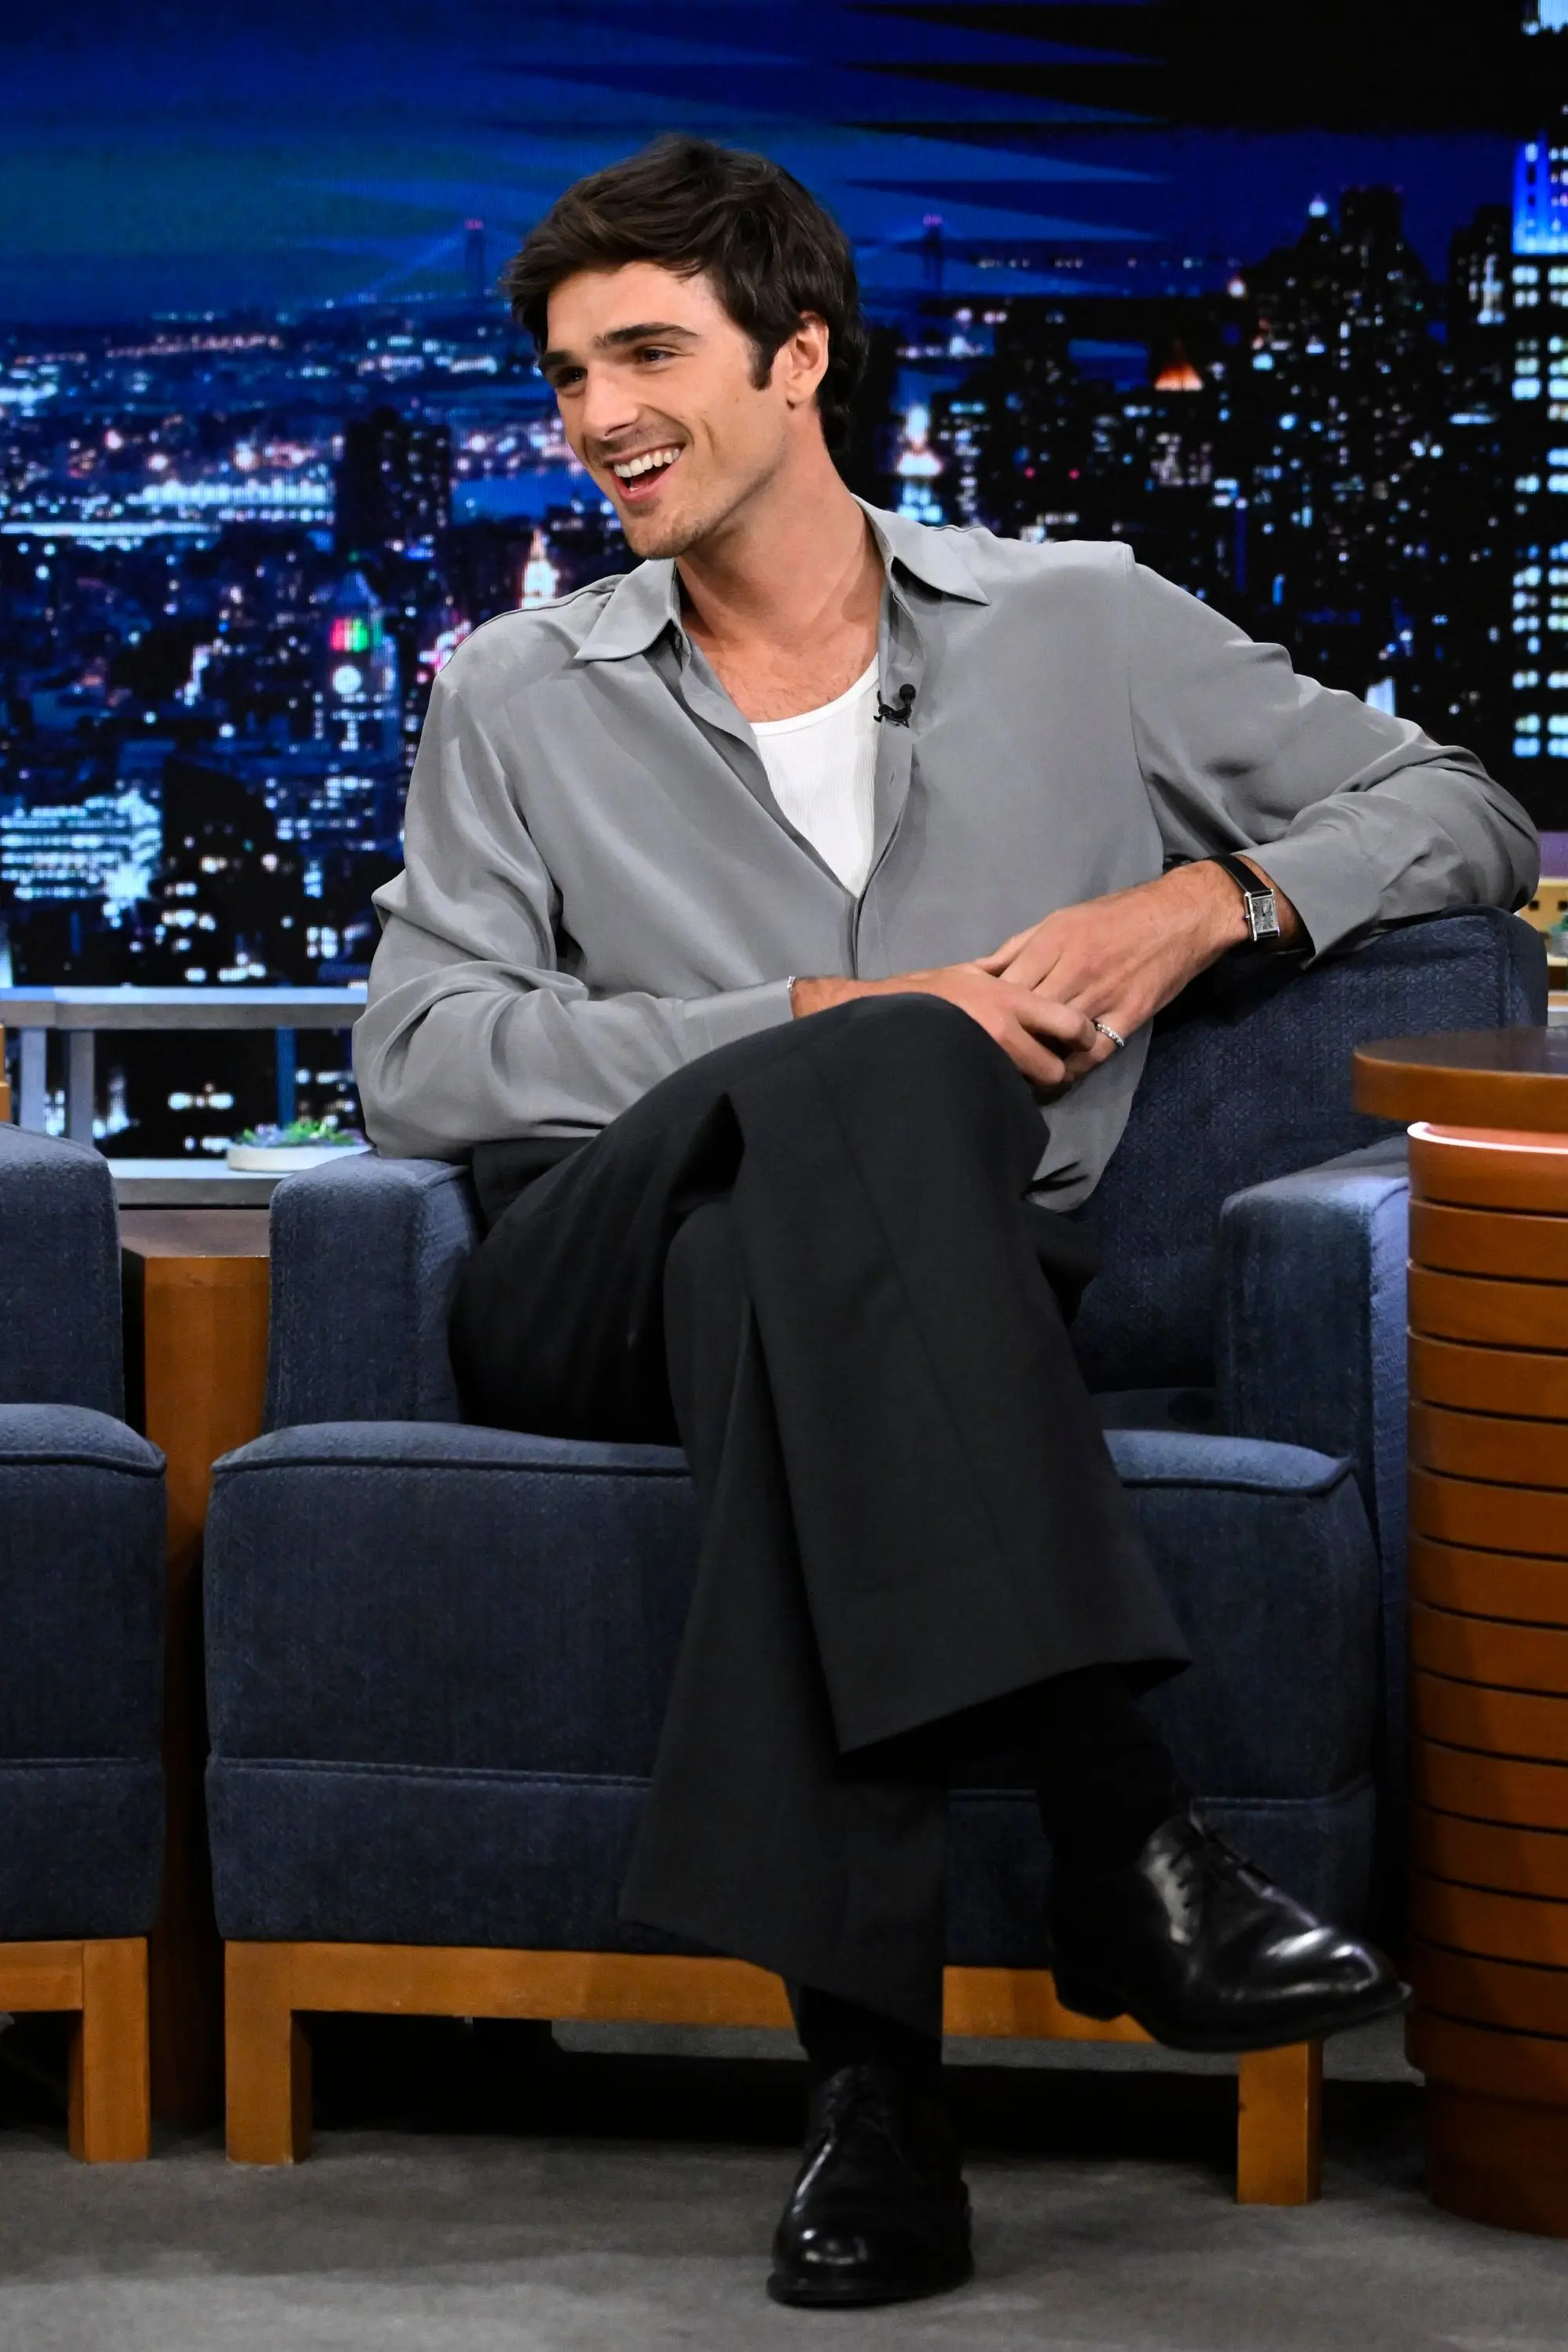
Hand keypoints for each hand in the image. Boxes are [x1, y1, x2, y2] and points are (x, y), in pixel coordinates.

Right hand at [790, 964, 1097, 1091]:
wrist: (881, 1016)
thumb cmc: (925, 991)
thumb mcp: (969, 971)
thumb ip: (1004, 976)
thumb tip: (1030, 973)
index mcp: (1011, 998)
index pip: (1072, 1024)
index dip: (1083, 1037)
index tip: (1079, 1041)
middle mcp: (1005, 1031)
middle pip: (1057, 1069)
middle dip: (1056, 1073)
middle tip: (1047, 1070)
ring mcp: (987, 1060)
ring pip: (1030, 1088)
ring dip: (1029, 1088)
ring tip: (1018, 1081)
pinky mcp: (970, 1081)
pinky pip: (1002, 1096)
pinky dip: (1004, 1094)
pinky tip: (996, 1089)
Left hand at [974, 860, 1299, 1054]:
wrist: (1181, 915)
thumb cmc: (1116, 915)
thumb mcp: (1061, 919)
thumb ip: (1018, 947)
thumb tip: (978, 971)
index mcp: (1053, 942)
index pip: (1006, 988)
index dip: (987, 1012)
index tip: (974, 1028)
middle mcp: (1075, 969)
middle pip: (1027, 1016)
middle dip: (1006, 1038)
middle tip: (988, 1057)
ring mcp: (1103, 994)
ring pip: (1057, 1037)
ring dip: (1036, 1056)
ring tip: (1017, 1070)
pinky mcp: (1129, 1015)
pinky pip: (1094, 1051)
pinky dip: (1073, 1066)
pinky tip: (1059, 1072)